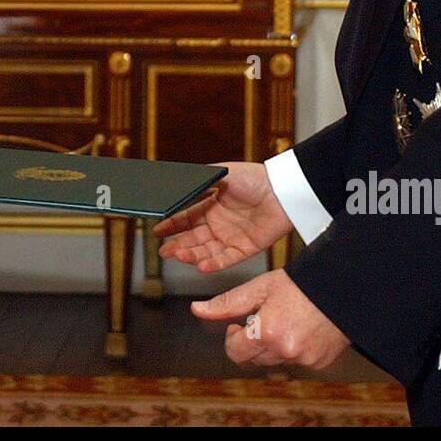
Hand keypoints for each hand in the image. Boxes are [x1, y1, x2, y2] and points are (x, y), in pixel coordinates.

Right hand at [154, 162, 291, 271]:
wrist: (283, 190)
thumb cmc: (255, 178)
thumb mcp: (222, 174)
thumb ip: (199, 183)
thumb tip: (175, 188)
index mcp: (212, 204)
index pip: (187, 218)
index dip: (172, 225)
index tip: (157, 231)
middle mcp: (220, 223)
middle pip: (194, 238)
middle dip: (178, 245)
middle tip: (164, 251)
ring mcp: (232, 237)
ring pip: (207, 250)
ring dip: (192, 254)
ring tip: (180, 256)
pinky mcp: (246, 248)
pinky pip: (226, 260)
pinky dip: (213, 264)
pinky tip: (201, 266)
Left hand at [192, 269, 349, 368]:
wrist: (343, 287)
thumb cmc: (302, 283)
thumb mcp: (260, 287)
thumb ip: (227, 302)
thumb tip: (198, 309)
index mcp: (267, 332)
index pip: (235, 352)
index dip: (234, 337)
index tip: (240, 324)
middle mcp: (286, 350)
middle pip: (254, 358)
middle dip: (253, 340)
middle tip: (263, 317)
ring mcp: (304, 359)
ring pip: (274, 360)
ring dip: (273, 345)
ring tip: (285, 318)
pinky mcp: (319, 362)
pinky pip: (296, 361)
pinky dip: (294, 348)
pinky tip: (301, 327)